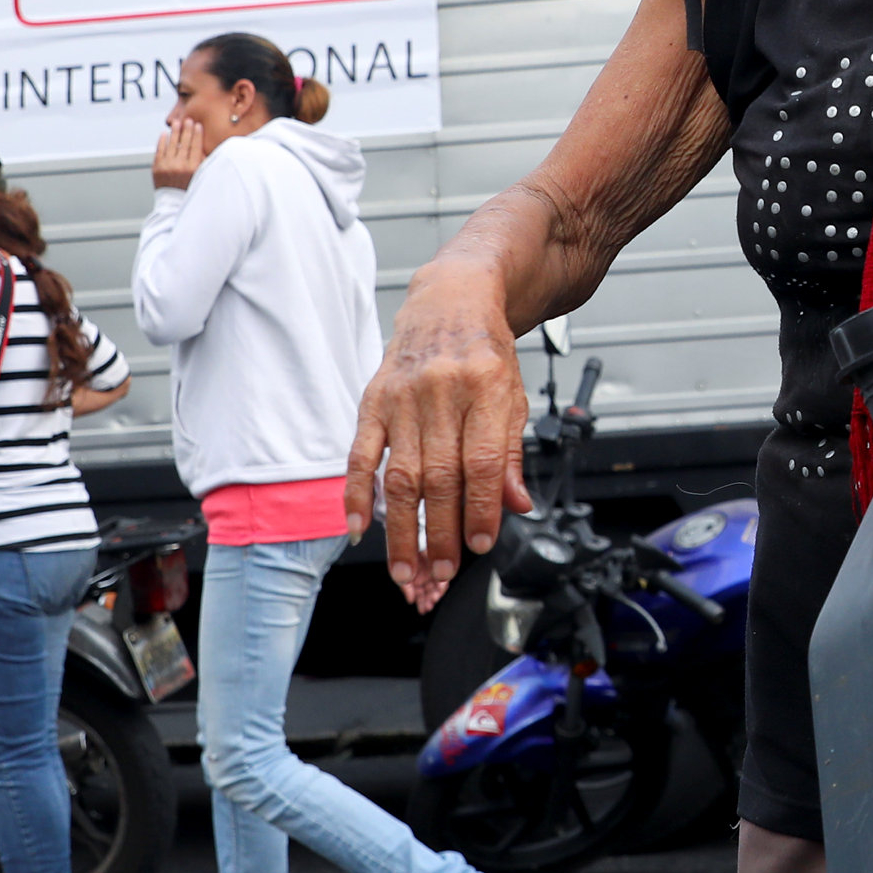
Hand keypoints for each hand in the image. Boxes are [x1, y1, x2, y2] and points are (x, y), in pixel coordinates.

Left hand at [153, 119, 206, 191]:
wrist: (173, 203)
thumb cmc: (188, 190)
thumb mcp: (200, 177)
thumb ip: (202, 162)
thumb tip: (202, 146)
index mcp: (193, 168)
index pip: (196, 146)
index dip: (197, 134)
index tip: (198, 125)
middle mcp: (180, 166)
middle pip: (184, 143)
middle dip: (187, 130)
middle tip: (188, 120)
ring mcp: (167, 166)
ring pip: (171, 144)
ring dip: (175, 132)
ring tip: (177, 123)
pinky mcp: (157, 168)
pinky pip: (159, 150)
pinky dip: (162, 141)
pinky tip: (165, 134)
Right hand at [346, 265, 535, 610]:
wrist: (452, 298)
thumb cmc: (487, 351)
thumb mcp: (514, 394)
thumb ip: (511, 452)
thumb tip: (517, 505)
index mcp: (486, 389)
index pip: (483, 461)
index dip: (481, 509)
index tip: (480, 545)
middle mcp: (442, 392)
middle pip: (440, 476)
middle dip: (441, 533)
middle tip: (442, 573)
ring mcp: (403, 397)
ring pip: (400, 475)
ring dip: (402, 530)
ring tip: (406, 570)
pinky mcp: (373, 400)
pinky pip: (360, 453)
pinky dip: (355, 493)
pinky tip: (358, 527)